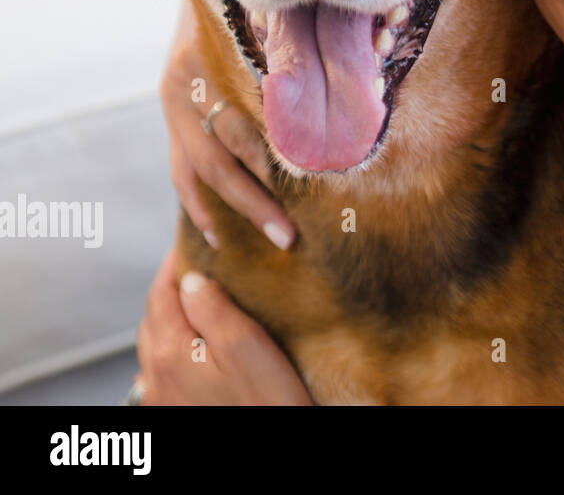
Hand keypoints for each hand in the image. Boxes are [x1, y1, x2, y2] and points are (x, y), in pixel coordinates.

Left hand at [134, 247, 311, 404]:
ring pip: (157, 343)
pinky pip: (165, 369)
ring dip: (174, 316)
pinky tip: (200, 346)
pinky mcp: (175, 413)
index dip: (176, 260)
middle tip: (201, 262)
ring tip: (204, 299)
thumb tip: (192, 279)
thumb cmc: (269, 406)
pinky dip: (178, 345)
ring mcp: (161, 399)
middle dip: (173, 286)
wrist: (272, 462)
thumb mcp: (249, 348)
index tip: (194, 238)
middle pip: (154, 316)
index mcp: (169, 352)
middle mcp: (154, 376)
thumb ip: (215, 309)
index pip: (161, 291)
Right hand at [162, 0, 294, 249]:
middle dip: (261, 195)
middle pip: (228, 148)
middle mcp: (189, 78)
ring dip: (240, 205)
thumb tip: (348, 94)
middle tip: (292, 232)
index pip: (251, 114)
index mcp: (219, 54)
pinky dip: (200, 205)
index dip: (281, 152)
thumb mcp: (277, 21)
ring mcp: (174, 98)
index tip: (314, 183)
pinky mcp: (169, 112)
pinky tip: (220, 235)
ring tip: (276, 235)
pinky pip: (181, 171)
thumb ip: (297, 58)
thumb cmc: (263, 3)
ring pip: (204, 167)